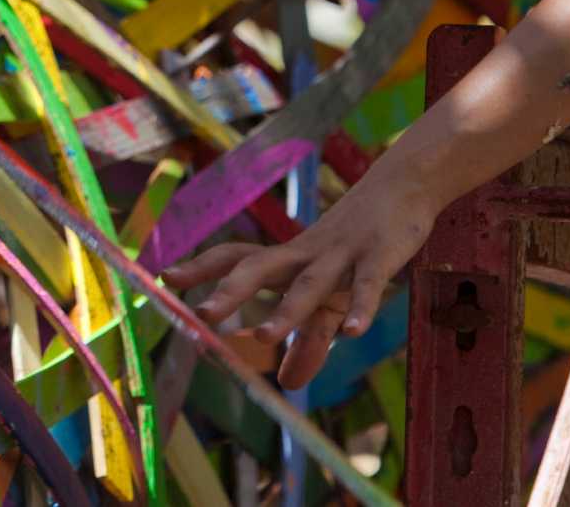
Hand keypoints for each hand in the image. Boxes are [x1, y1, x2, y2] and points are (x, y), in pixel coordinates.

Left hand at [163, 171, 441, 389]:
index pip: (236, 257)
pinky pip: (366, 284)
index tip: (166, 279)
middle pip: (259, 268)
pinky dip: (359, 307)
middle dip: (229, 292)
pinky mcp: (379, 255)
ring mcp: (342, 252)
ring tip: (263, 336)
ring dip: (286, 310)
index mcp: (288, 257)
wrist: (404, 185)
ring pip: (309, 283)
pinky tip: (352, 333)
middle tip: (201, 316)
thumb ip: (310, 340)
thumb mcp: (332, 294)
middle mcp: (306, 252)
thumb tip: (287, 384)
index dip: (202, 268)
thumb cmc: (357, 242)